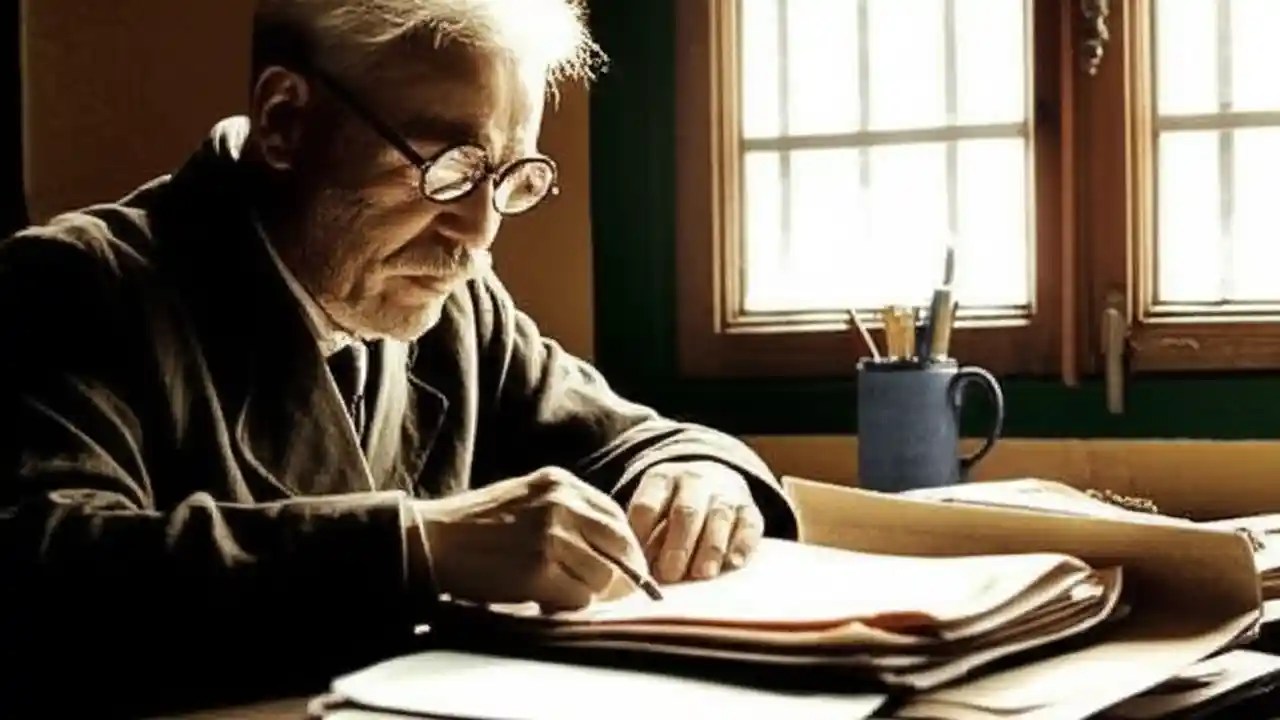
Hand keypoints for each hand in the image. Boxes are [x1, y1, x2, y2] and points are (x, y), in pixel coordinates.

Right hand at [407, 467, 647, 610]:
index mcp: (562, 483)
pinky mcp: (540, 571)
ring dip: (590, 594)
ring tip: (565, 595)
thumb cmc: (477, 526)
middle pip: (621, 547)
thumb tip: (611, 549)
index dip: (627, 548)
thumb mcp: (528, 498)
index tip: (626, 568)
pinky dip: (570, 607)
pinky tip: (548, 603)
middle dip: (624, 575)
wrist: (433, 540)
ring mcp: (553, 537)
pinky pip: (579, 599)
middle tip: (615, 594)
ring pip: (604, 577)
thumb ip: (568, 512)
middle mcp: (563, 504)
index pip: (616, 517)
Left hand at [626, 461, 764, 583]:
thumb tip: (643, 574)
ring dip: (710, 548)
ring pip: (719, 516)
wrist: (714, 479)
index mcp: (661, 479)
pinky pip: (749, 524)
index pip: (648, 506)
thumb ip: (646, 538)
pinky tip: (733, 563)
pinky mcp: (750, 508)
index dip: (642, 537)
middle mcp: (694, 480)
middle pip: (685, 511)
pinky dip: (742, 544)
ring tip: (701, 575)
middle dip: (678, 546)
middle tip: (670, 575)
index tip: (640, 564)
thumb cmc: (672, 508)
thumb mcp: (653, 511)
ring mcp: (725, 492)